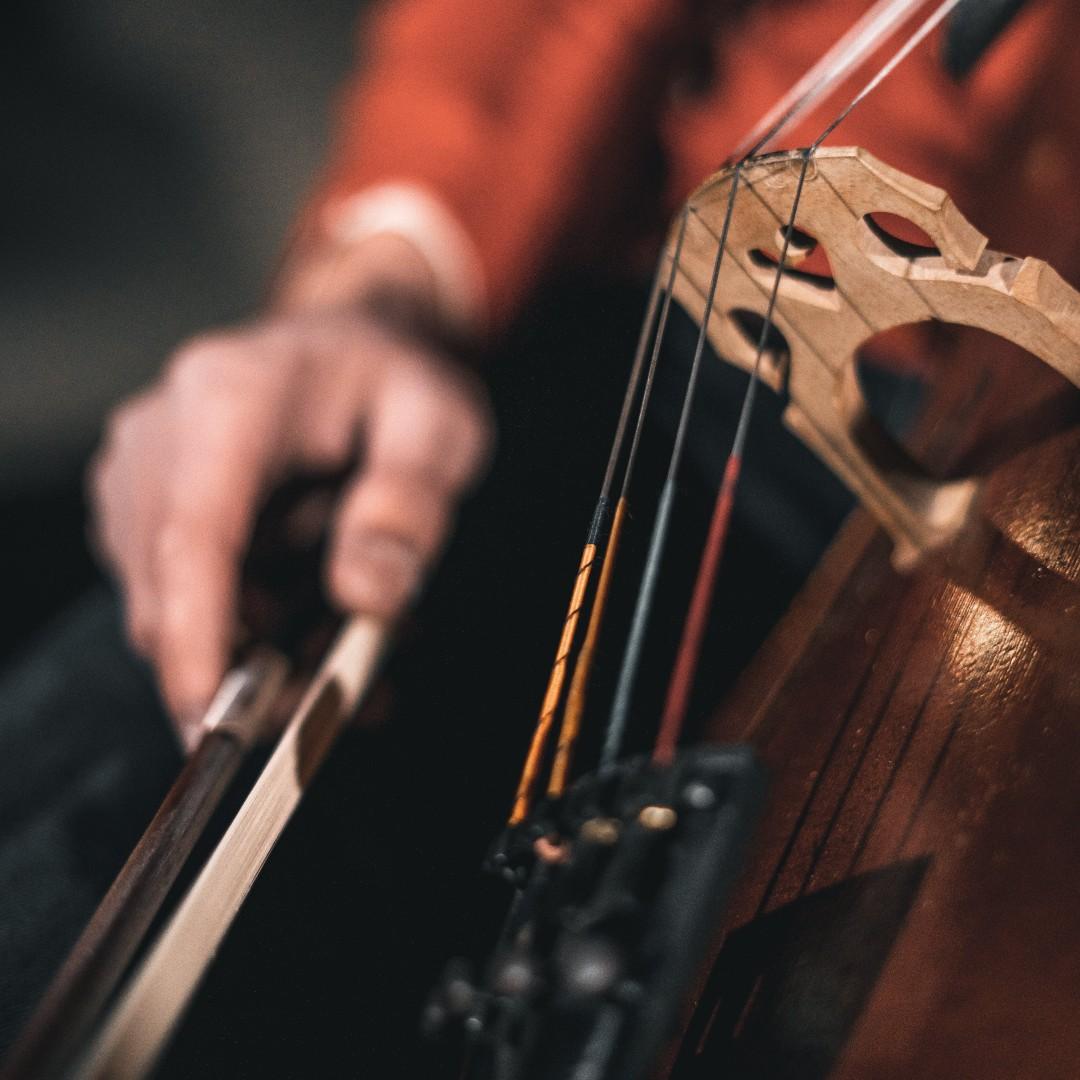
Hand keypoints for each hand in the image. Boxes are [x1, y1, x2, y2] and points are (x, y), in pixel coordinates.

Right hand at [90, 305, 490, 747]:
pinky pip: (178, 599)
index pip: (195, 531)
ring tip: (349, 658)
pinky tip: (313, 631)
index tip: (208, 717)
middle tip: (339, 703)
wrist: (349, 347)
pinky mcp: (143, 508)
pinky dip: (243, 634)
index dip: (196, 633)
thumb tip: (365, 595)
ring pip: (169, 608)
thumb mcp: (438, 426)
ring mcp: (141, 473)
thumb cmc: (395, 379)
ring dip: (253, 656)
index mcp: (231, 399)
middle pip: (170, 587)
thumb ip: (407, 503)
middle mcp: (161, 434)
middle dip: (245, 668)